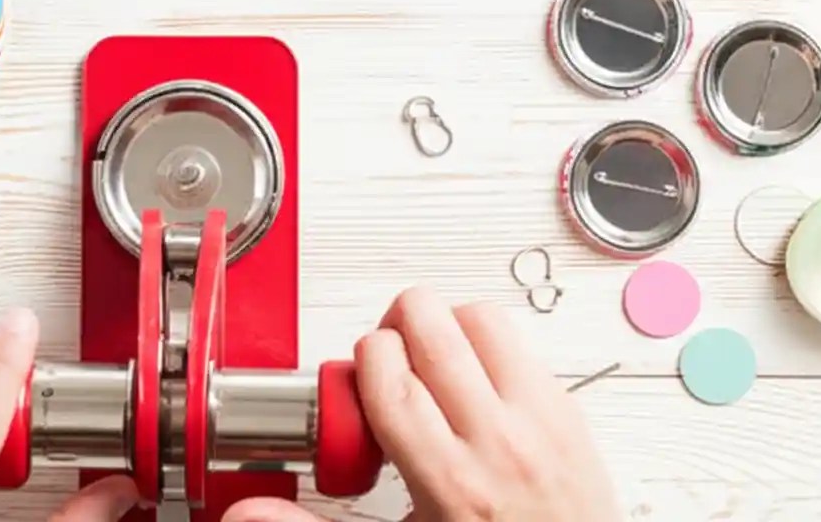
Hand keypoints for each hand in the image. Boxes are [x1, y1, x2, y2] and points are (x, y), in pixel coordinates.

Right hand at [224, 287, 618, 521]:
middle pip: (432, 324)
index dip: (363, 360)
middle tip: (389, 362)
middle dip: (396, 327)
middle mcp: (499, 441)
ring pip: (480, 318)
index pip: (388, 375)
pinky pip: (521, 342)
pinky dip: (488, 346)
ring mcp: (542, 420)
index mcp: (450, 482)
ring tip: (430, 366)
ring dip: (445, 328)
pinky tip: (474, 384)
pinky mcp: (569, 411)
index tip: (360, 379)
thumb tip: (250, 510)